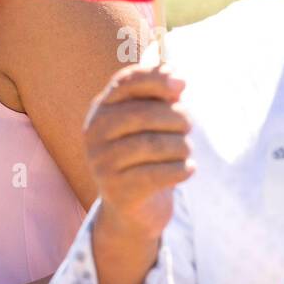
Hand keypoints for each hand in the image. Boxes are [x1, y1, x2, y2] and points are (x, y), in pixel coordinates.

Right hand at [84, 64, 192, 244]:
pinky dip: (182, 169)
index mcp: (101, 110)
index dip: (155, 79)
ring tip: (187, 150)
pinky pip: (159, 174)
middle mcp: (94, 134)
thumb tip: (175, 76)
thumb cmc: (146, 155)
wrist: (133, 208)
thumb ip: (162, 96)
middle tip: (189, 126)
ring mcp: (102, 163)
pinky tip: (188, 169)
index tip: (182, 85)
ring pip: (155, 145)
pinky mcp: (117, 191)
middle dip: (177, 117)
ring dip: (182, 146)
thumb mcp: (151, 122)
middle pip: (145, 114)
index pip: (125, 83)